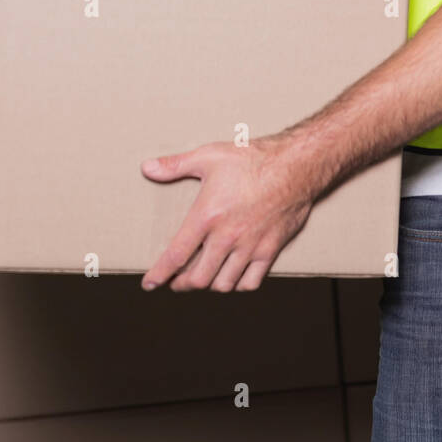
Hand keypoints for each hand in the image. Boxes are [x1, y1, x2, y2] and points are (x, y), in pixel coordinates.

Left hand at [139, 138, 312, 291]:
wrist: (294, 165)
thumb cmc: (251, 159)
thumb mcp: (208, 156)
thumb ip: (175, 165)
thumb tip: (147, 168)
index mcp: (207, 216)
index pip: (176, 255)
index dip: (159, 274)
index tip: (149, 283)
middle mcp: (227, 237)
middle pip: (198, 278)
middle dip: (183, 284)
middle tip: (177, 281)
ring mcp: (249, 246)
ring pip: (223, 283)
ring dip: (209, 285)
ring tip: (202, 279)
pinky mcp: (270, 250)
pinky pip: (251, 281)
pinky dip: (238, 285)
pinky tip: (232, 276)